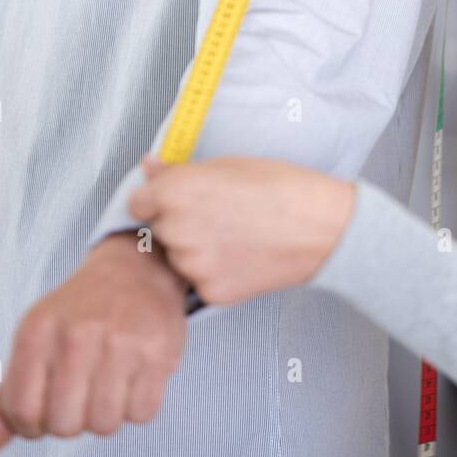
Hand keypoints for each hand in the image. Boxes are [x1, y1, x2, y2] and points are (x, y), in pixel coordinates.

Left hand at [0, 233, 186, 455]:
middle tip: (81, 393)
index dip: (32, 425)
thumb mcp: (35, 341)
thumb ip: (7, 397)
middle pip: (64, 425)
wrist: (135, 269)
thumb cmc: (79, 312)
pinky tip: (133, 376)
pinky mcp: (156, 351)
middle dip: (72, 420)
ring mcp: (119, 343)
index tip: (45, 409)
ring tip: (108, 383)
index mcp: (37, 331)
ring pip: (104, 425)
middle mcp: (76, 334)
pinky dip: (137, 405)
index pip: (22, 412)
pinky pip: (141, 414)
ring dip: (106, 415)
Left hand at [127, 156, 356, 304]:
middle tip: (216, 216)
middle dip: (178, 224)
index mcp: (175, 192)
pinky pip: (198, 281)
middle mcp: (176, 229)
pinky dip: (214, 272)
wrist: (320, 228)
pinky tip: (241, 256)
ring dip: (194, 250)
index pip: (136, 203)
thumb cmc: (279, 186)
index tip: (173, 200)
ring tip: (233, 235)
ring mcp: (192, 265)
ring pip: (178, 258)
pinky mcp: (210, 292)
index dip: (156, 200)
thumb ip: (180, 171)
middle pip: (159, 231)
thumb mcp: (227, 164)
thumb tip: (149, 168)